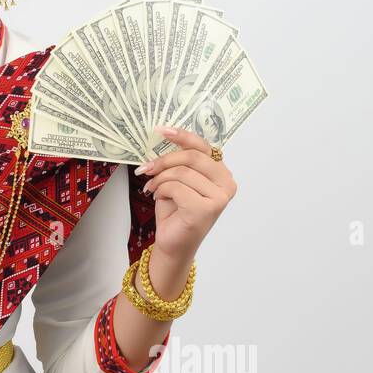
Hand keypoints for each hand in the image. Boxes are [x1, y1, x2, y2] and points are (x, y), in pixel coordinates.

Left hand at [134, 125, 236, 261]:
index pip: (203, 146)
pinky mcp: (206, 209)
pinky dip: (162, 190)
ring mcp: (219, 198)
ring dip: (160, 179)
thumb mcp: (178, 179)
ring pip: (181, 173)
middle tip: (146, 168)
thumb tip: (165, 137)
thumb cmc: (176, 211)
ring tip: (154, 188)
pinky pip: (176, 188)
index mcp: (221, 172)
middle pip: (191, 157)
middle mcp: (226, 183)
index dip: (182, 136)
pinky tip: (159, 198)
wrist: (173, 242)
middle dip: (163, 161)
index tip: (161, 130)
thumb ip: (180, 161)